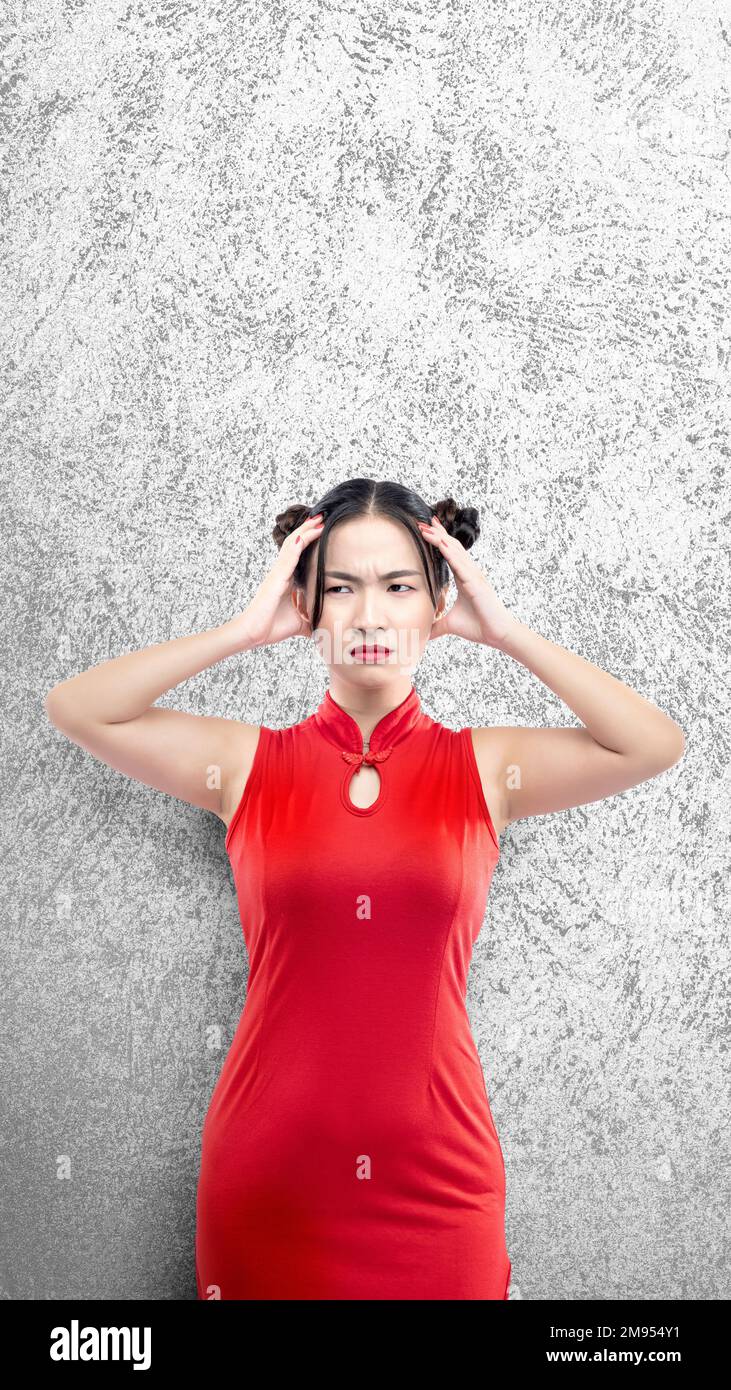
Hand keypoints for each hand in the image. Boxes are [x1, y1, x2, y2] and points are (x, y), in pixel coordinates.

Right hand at [237, 513, 324, 647]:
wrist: (254, 634)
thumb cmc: (272, 627)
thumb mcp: (301, 621)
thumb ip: (314, 618)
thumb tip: (329, 624)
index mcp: (287, 579)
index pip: (299, 553)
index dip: (309, 540)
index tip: (323, 530)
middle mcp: (281, 572)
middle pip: (295, 543)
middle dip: (309, 529)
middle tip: (322, 518)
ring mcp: (278, 572)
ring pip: (292, 544)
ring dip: (305, 530)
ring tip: (317, 519)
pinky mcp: (276, 577)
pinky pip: (288, 555)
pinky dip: (298, 543)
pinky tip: (306, 533)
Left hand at [417, 514, 515, 648]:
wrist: (497, 634)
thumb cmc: (479, 626)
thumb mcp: (450, 624)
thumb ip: (436, 626)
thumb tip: (423, 632)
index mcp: (463, 577)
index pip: (448, 553)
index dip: (438, 540)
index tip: (426, 529)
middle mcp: (469, 572)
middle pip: (451, 546)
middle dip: (437, 533)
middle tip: (422, 521)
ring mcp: (474, 575)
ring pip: (455, 551)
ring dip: (440, 538)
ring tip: (427, 527)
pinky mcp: (477, 583)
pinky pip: (461, 564)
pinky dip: (451, 553)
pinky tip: (441, 543)